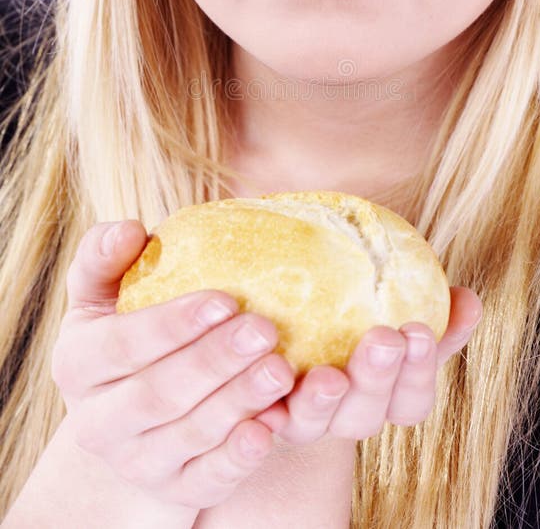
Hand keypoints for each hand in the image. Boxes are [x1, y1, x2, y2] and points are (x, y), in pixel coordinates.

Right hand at [51, 220, 298, 510]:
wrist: (140, 410)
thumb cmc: (130, 331)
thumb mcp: (105, 292)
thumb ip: (105, 255)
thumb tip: (129, 229)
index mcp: (77, 363)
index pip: (121, 345)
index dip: (172, 324)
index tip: (226, 298)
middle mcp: (97, 422)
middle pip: (158, 393)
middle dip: (214, 361)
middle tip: (265, 330)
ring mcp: (136, 462)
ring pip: (189, 435)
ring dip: (238, 403)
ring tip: (281, 370)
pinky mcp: (175, 490)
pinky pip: (208, 479)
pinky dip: (240, 456)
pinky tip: (272, 427)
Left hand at [255, 287, 482, 444]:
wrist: (282, 328)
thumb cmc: (351, 313)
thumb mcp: (390, 306)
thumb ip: (430, 307)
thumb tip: (467, 299)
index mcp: (385, 397)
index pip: (410, 400)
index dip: (417, 372)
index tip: (417, 330)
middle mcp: (344, 416)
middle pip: (365, 416)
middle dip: (377, 379)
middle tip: (383, 339)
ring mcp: (299, 421)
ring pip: (313, 423)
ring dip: (322, 401)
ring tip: (327, 376)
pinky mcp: (257, 414)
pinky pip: (258, 416)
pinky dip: (264, 407)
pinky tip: (268, 379)